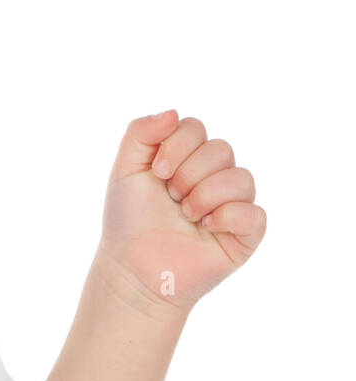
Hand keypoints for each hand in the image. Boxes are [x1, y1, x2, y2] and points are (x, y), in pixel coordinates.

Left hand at [96, 109, 266, 317]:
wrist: (133, 268)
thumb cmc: (129, 221)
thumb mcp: (125, 170)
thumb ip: (140, 133)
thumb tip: (173, 112)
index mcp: (187, 159)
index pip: (195, 128)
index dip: (176, 146)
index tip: (156, 173)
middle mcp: (213, 177)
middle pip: (221, 149)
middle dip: (188, 173)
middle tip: (171, 198)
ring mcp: (232, 205)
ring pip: (241, 178)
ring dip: (205, 195)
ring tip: (186, 216)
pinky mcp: (245, 234)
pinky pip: (255, 213)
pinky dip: (228, 216)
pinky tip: (207, 227)